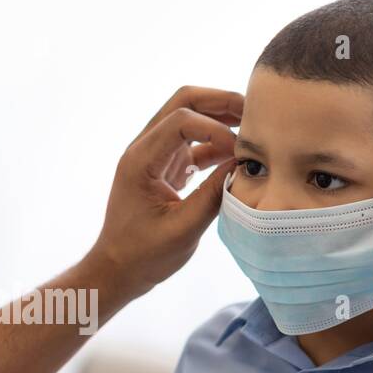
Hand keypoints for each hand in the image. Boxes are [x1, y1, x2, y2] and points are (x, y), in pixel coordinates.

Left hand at [85, 86, 242, 298]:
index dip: (215, 127)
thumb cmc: (143, 255)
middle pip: (183, 103)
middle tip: (254, 112)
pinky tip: (239, 154)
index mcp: (140, 160)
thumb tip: (244, 166)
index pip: (180, 120)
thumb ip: (213, 196)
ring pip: (189, 119)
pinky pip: (193, 144)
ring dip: (220, 119)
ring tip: (253, 128)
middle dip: (219, 101)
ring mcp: (155, 157)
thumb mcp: (183, 229)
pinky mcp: (165, 169)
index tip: (238, 150)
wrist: (118, 270)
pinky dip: (216, 143)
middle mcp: (144, 150)